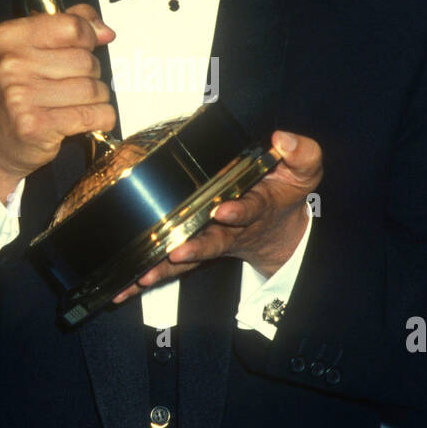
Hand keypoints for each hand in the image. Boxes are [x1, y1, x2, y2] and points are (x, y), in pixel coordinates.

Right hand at [0, 3, 116, 198]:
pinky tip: (86, 120)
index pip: (72, 27)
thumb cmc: (19, 93)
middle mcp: (12, 64)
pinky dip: (101, 118)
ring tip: (76, 104)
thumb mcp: (32, 49)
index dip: (89, 38)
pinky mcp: (36, 125)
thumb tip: (105, 31)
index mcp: (10, 37)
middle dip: (91, 75)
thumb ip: (69, 27)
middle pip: (86, 61)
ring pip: (93, 89)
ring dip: (96, 99)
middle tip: (72, 86)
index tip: (87, 47)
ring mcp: (21, 96)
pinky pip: (93, 115)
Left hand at [112, 130, 322, 302]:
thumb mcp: (303, 170)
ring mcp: (211, 243)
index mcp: (257, 208)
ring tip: (143, 275)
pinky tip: (123, 288)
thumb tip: (281, 138)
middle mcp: (231, 230)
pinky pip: (169, 266)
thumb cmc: (284, 192)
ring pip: (186, 259)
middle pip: (212, 242)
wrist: (279, 228)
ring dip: (165, 268)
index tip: (224, 210)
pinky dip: (145, 279)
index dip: (238, 211)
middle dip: (195, 248)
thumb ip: (300, 152)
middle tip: (178, 252)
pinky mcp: (192, 250)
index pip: (248, 210)